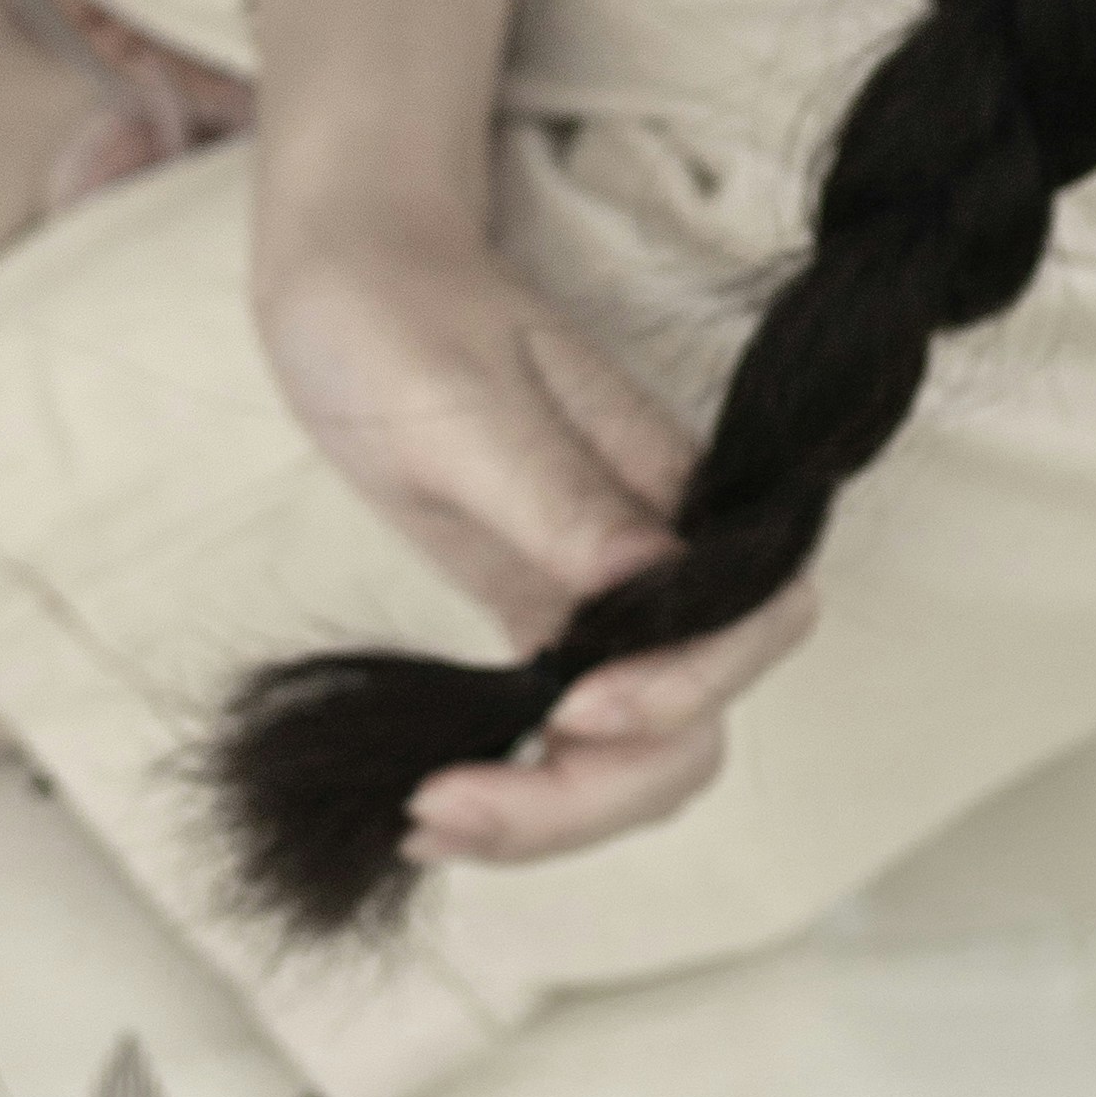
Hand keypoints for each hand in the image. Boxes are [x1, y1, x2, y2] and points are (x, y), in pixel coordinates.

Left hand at [252, 205, 818, 866]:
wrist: (352, 276)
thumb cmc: (404, 313)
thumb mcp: (467, 403)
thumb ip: (560, 496)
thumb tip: (645, 585)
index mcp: (670, 488)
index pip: (743, 628)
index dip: (674, 693)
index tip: (568, 709)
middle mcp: (657, 556)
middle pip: (693, 725)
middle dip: (594, 795)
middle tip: (450, 805)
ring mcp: (602, 597)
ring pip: (638, 753)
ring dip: (553, 815)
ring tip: (427, 820)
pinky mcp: (543, 617)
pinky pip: (567, 736)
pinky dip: (517, 791)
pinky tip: (432, 811)